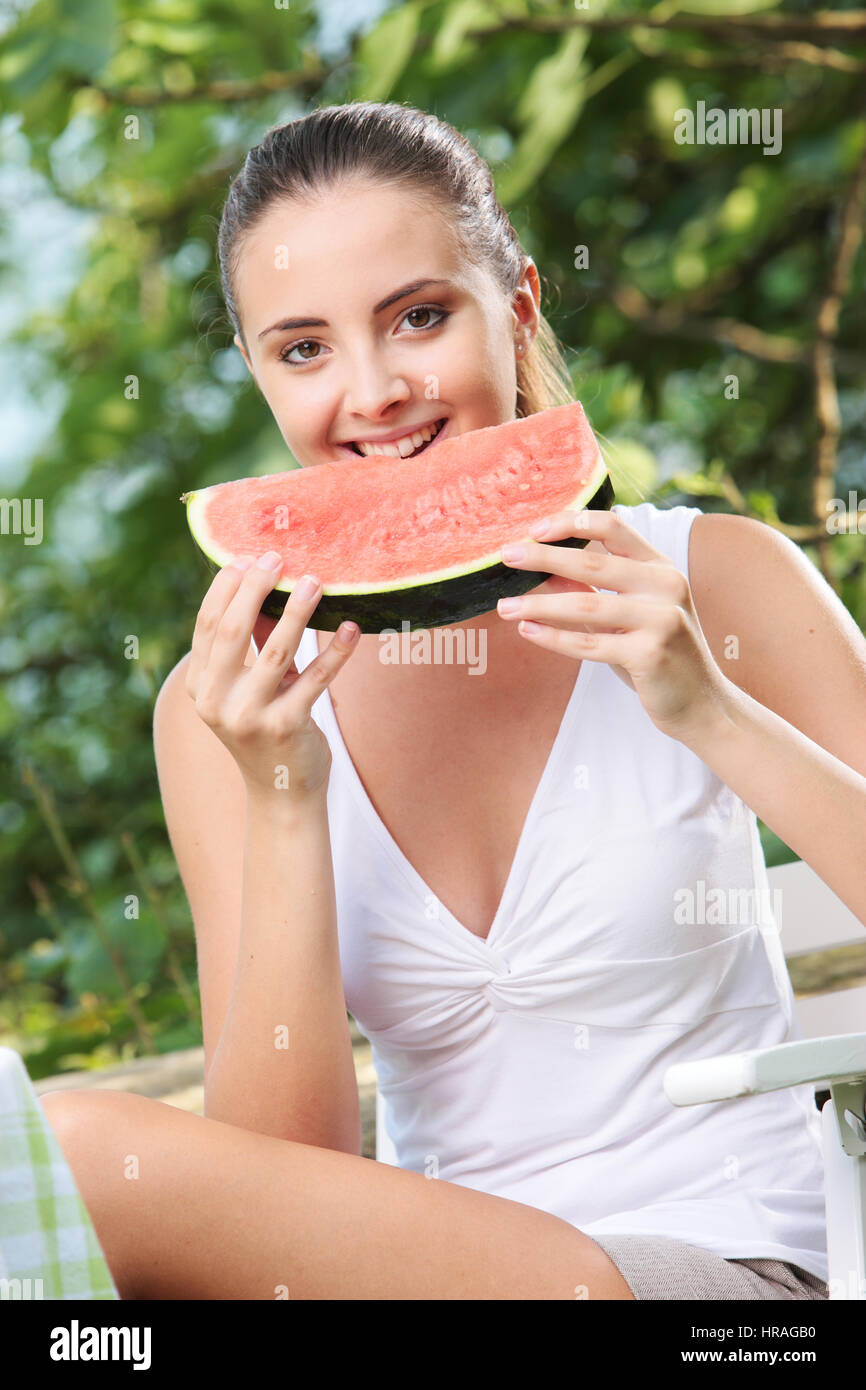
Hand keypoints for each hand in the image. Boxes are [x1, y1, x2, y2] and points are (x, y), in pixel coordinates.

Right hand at [185, 553, 358, 798]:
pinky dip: (336, 652)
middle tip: (277, 558)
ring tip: (315, 581)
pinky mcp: (288, 727)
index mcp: (201, 688)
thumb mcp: (249, 688)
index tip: (246, 558)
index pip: (208, 626)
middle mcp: (217, 703)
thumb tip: (269, 588)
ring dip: (297, 611)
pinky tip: (351, 628)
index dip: (226, 589)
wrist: (282, 794)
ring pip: (277, 652)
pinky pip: (316, 680)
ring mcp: (251, 717)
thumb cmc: (266, 729)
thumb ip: (255, 644)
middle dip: (255, 589)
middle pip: (233, 632)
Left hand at [497, 509, 730, 742]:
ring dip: (538, 604)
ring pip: (586, 605)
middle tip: (505, 556)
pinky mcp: (650, 654)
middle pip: (593, 561)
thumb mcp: (625, 615)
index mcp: (660, 567)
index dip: (571, 523)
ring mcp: (662, 620)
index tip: (534, 529)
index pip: (614, 527)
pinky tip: (527, 631)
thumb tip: (539, 570)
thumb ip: (589, 590)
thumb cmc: (656, 654)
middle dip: (543, 557)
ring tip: (504, 607)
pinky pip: (590, 644)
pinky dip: (553, 638)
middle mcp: (666, 586)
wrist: (701, 703)